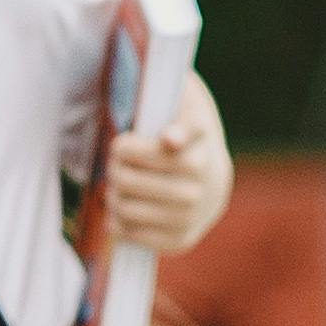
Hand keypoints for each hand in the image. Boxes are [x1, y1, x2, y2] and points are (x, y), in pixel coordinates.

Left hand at [99, 73, 231, 252]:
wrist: (213, 183)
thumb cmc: (187, 131)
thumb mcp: (183, 98)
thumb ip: (169, 85)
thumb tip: (156, 105)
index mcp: (200, 140)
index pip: (177, 139)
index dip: (165, 139)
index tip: (166, 138)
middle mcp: (200, 182)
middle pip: (130, 176)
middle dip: (114, 166)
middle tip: (115, 159)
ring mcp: (191, 214)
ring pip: (125, 204)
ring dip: (112, 192)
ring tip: (116, 183)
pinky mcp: (180, 240)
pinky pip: (130, 232)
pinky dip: (118, 220)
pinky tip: (123, 207)